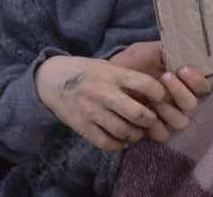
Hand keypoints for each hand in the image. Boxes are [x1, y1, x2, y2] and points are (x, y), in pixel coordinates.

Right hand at [35, 55, 167, 151]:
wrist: (52, 79)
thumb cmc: (88, 72)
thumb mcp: (109, 67)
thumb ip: (129, 78)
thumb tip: (159, 90)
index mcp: (114, 75)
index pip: (146, 85)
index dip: (159, 94)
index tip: (160, 98)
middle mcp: (104, 93)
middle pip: (137, 113)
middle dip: (150, 120)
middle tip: (151, 120)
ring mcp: (92, 111)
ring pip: (123, 131)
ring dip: (136, 135)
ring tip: (138, 132)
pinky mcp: (81, 126)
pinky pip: (105, 143)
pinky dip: (118, 145)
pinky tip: (123, 141)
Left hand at [109, 41, 211, 142]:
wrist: (105, 79)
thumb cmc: (131, 64)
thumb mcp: (149, 51)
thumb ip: (168, 50)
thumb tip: (185, 48)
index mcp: (183, 84)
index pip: (203, 87)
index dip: (196, 81)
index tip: (182, 69)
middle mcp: (179, 102)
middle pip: (192, 105)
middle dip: (180, 92)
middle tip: (165, 77)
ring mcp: (167, 117)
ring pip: (181, 122)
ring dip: (169, 109)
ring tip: (153, 98)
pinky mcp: (152, 129)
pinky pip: (163, 135)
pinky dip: (155, 126)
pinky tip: (145, 111)